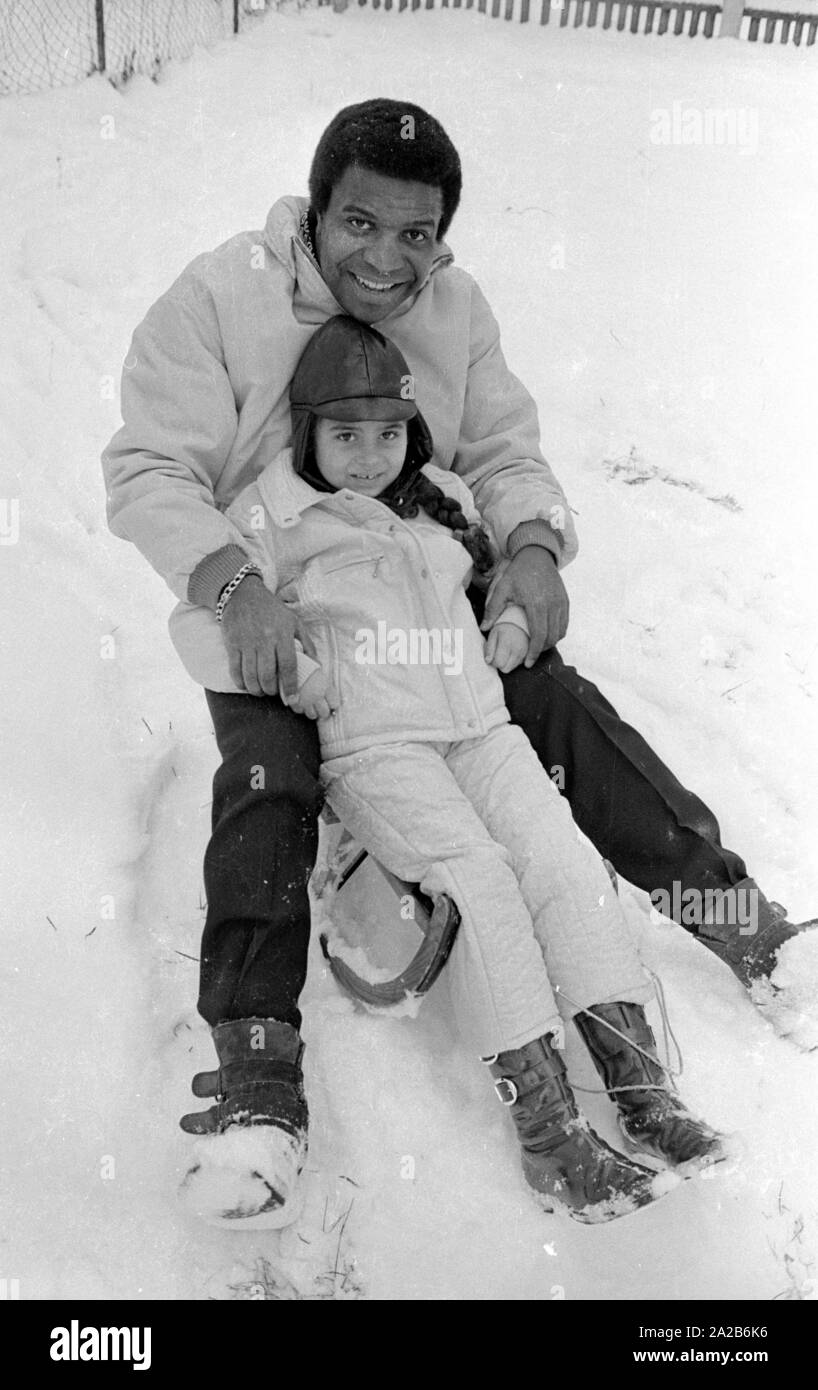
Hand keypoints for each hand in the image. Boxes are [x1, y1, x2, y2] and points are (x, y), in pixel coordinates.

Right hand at [221, 576, 311, 697]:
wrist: (243, 594)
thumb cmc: (271, 610)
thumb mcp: (294, 622)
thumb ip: (307, 644)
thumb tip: (316, 666)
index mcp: (282, 634)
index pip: (288, 666)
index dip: (291, 686)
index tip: (292, 699)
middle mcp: (265, 640)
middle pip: (268, 675)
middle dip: (271, 690)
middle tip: (273, 693)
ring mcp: (247, 643)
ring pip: (250, 676)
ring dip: (256, 690)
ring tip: (261, 691)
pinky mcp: (232, 644)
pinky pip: (235, 670)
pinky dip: (240, 683)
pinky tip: (246, 685)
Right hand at [289, 668, 337, 720]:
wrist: (290, 664)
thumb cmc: (306, 666)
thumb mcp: (320, 673)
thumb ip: (327, 685)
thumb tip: (334, 698)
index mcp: (325, 687)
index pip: (334, 704)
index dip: (333, 704)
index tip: (330, 702)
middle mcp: (317, 696)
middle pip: (324, 713)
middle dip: (323, 711)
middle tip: (321, 707)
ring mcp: (305, 701)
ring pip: (312, 715)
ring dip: (312, 711)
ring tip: (311, 705)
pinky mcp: (294, 703)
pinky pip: (300, 711)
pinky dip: (300, 708)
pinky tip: (301, 702)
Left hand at [482, 547, 568, 665]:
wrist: (537, 555)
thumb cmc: (518, 572)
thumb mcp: (502, 588)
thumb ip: (493, 609)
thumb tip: (484, 628)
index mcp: (536, 604)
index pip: (539, 636)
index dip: (533, 653)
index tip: (527, 663)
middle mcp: (552, 605)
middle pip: (551, 637)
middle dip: (541, 651)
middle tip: (530, 657)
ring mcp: (561, 603)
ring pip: (560, 632)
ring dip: (550, 643)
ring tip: (537, 647)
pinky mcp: (566, 601)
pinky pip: (565, 624)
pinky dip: (558, 633)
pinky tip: (547, 635)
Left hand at [484, 621, 528, 673]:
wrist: (522, 621)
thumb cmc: (506, 627)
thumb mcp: (493, 633)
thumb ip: (489, 647)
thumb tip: (487, 661)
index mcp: (507, 643)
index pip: (498, 664)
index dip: (493, 661)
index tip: (492, 654)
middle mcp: (518, 650)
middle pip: (505, 669)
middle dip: (500, 664)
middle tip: (498, 653)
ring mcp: (525, 653)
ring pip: (512, 668)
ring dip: (507, 662)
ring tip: (506, 651)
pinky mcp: (529, 655)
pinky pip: (519, 665)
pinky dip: (514, 660)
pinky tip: (512, 651)